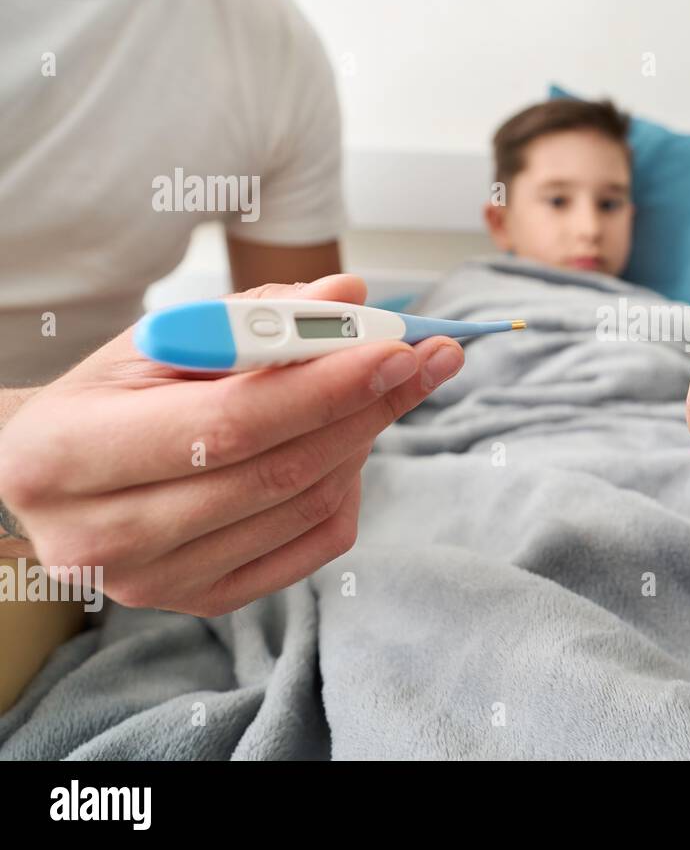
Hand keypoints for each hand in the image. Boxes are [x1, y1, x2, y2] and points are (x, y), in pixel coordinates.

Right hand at [0, 275, 463, 615]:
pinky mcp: (202, 602)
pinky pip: (313, 544)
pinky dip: (347, 487)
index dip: (325, 386)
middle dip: (366, 409)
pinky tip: (345, 445)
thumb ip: (256, 317)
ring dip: (360, 441)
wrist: (57, 473)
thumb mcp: (162, 340)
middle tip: (425, 362)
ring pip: (304, 507)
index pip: (231, 423)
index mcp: (69, 454)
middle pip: (277, 471)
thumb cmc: (110, 396)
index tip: (398, 349)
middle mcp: (104, 537)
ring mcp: (154, 582)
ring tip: (375, 392)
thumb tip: (351, 295)